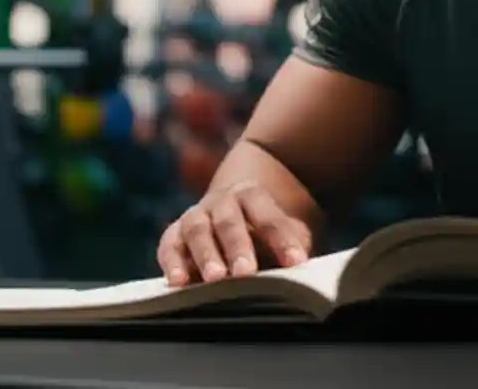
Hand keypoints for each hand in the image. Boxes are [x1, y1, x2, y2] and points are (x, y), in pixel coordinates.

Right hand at [157, 180, 312, 286]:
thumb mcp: (287, 232)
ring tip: (215, 278)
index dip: (282, 239)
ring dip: (206, 254)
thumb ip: (295, 246)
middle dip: (238, 246)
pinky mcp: (174, 235)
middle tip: (246, 272)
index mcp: (251, 195)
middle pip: (228, 221)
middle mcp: (220, 201)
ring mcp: (194, 216)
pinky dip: (171, 263)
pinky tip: (178, 282)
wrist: (232, 211)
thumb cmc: (264, 232)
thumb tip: (308, 271)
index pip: (268, 216)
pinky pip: (169, 246)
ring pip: (197, 230)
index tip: (296, 262)